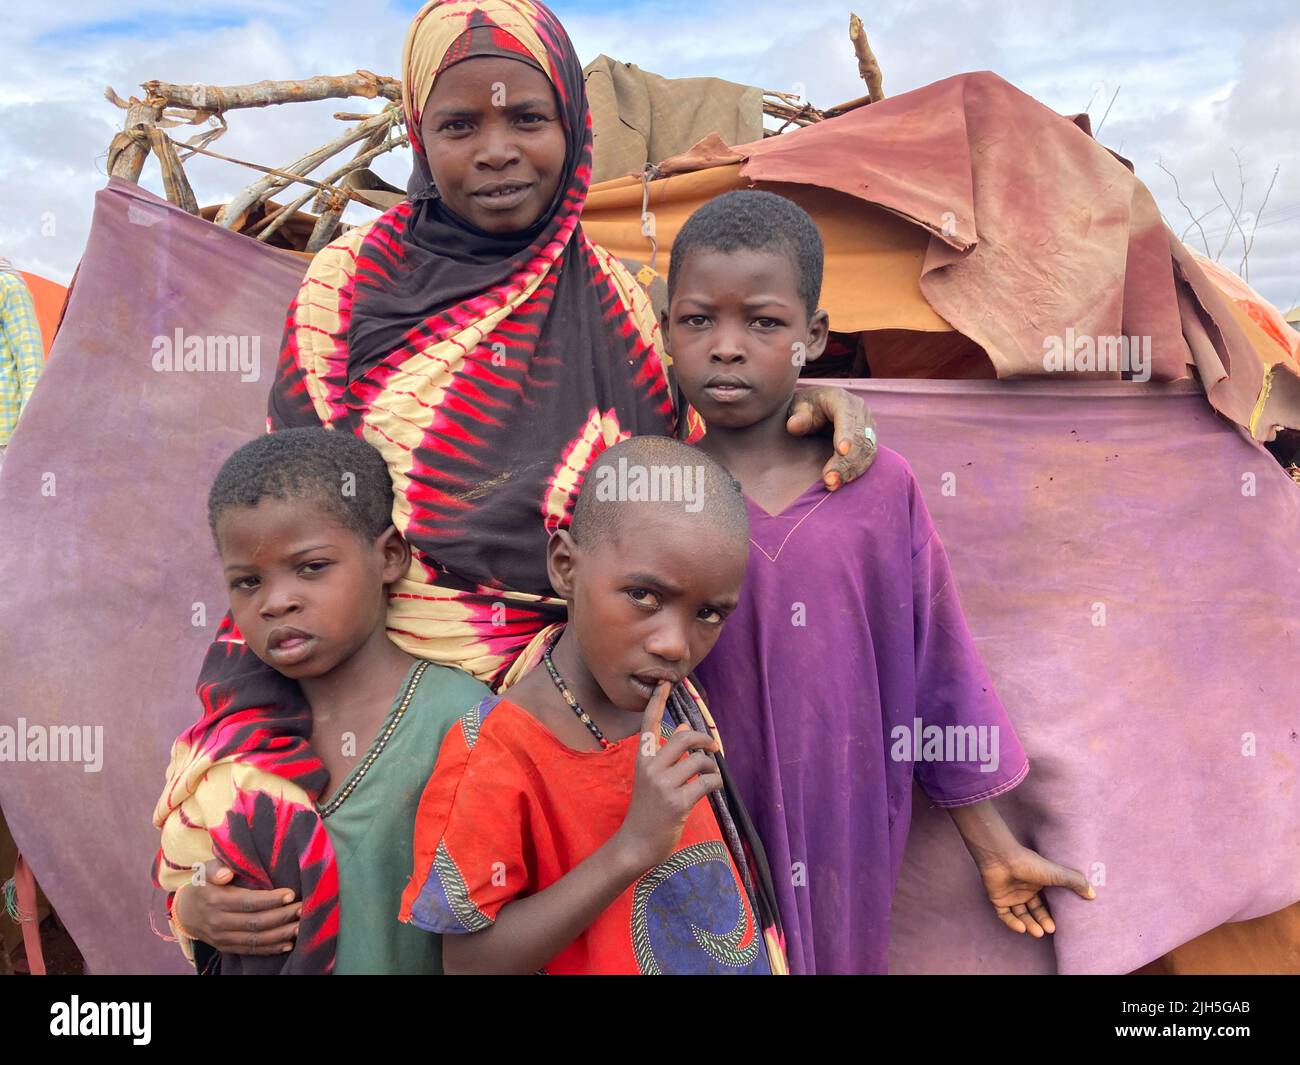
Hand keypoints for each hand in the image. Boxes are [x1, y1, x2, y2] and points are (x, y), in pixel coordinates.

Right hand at [173, 859, 300, 955]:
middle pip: (255, 922)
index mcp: (215, 901)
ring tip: (300, 926)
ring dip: (280, 934)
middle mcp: (218, 922)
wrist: (186, 912)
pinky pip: (251, 950)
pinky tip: (288, 943)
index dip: (270, 900)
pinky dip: (270, 948)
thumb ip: (215, 868)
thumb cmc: (204, 885)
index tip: (291, 894)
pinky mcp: (226, 948)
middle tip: (303, 908)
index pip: (247, 902)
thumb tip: (226, 873)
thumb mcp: (205, 871)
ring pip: (255, 939)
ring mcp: (222, 938)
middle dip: (282, 916)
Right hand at [613, 682, 722, 872]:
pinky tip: (713, 788)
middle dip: (703, 739)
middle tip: (712, 746)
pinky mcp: (678, 803)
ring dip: (712, 767)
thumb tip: (682, 727)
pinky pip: (707, 783)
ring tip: (711, 775)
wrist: (636, 844)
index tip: (665, 683)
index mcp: (642, 759)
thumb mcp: (651, 778)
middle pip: (683, 738)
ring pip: (699, 761)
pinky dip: (715, 783)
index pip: (648, 724)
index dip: (657, 702)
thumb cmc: (647, 809)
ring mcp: (664, 786)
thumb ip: (666, 754)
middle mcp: (651, 769)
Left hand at [786, 386, 876, 489]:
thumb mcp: (797, 407)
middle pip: (859, 437)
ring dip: (852, 469)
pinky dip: (858, 470)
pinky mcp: (869, 439)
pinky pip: (868, 456)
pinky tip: (845, 481)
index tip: (841, 451)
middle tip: (830, 480)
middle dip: (846, 461)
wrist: (816, 409)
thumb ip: (797, 417)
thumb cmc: (805, 408)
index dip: (846, 434)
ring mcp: (867, 425)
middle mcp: (860, 410)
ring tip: (834, 484)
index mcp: (841, 399)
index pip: (847, 417)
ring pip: (867, 449)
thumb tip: (794, 426)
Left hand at [976, 846, 1094, 936]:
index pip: (1046, 903)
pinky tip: (1022, 928)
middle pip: (1034, 911)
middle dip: (1042, 922)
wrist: (1002, 858)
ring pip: (1021, 915)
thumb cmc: (1030, 864)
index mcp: (1038, 883)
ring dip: (1029, 925)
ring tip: (1038, 932)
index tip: (1059, 924)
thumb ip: (1075, 882)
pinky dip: (1012, 923)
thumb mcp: (1056, 873)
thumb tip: (1093, 894)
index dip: (1051, 914)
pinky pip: (1005, 915)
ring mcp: (1010, 894)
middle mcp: (1024, 889)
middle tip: (1049, 930)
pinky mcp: (997, 899)